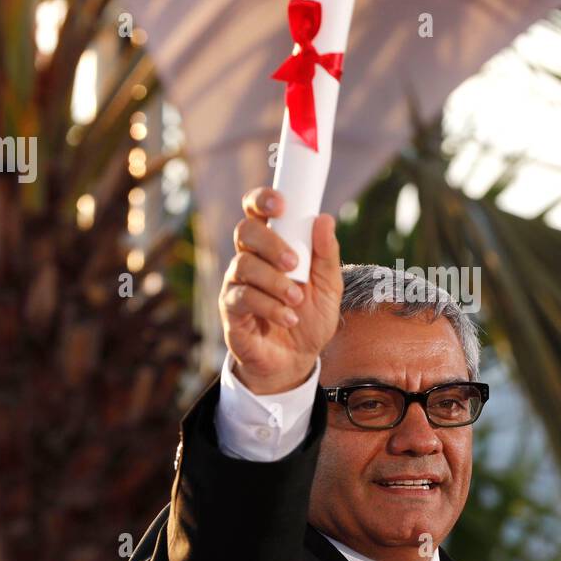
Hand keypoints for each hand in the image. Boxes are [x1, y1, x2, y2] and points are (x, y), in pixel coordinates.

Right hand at [219, 187, 341, 393]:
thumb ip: (327, 255)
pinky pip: (241, 298)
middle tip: (294, 264)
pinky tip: (287, 317)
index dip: (261, 200)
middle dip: (271, 244)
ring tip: (296, 300)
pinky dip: (269, 306)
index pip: (256, 212)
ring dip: (275, 282)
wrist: (297, 361)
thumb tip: (325, 219)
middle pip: (245, 231)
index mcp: (272, 246)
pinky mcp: (230, 311)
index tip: (280, 205)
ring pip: (243, 265)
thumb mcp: (330, 287)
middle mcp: (249, 260)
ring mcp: (236, 284)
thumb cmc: (310, 318)